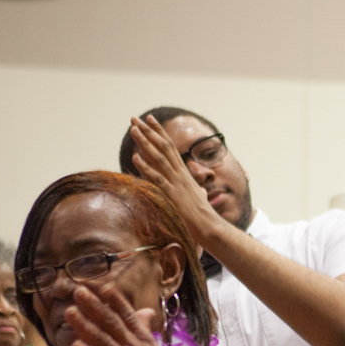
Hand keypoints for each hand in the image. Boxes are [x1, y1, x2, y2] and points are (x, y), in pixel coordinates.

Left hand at [66, 283, 190, 345]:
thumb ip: (145, 329)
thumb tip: (147, 311)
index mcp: (143, 339)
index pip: (127, 315)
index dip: (114, 300)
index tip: (101, 285)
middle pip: (111, 322)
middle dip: (94, 306)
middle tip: (78, 291)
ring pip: (102, 340)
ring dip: (85, 325)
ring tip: (70, 313)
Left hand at [127, 115, 221, 241]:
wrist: (211, 228)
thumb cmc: (203, 217)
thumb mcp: (198, 198)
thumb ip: (195, 191)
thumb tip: (200, 191)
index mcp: (184, 174)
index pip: (171, 148)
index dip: (160, 132)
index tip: (149, 119)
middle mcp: (181, 174)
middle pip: (164, 147)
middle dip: (149, 131)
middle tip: (134, 118)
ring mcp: (177, 183)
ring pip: (159, 158)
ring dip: (145, 142)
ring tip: (133, 129)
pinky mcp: (173, 195)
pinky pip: (157, 178)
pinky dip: (146, 167)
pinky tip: (135, 157)